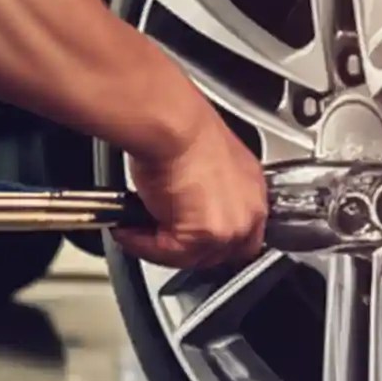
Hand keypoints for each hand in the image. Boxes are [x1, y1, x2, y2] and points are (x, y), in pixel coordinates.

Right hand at [114, 111, 266, 268]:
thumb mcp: (207, 164)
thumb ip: (207, 193)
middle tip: (153, 237)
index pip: (241, 234)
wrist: (172, 124)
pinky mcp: (204, 235)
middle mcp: (248, 211)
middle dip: (183, 250)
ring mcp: (230, 227)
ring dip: (160, 249)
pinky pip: (168, 254)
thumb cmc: (182, 130)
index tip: (183, 238)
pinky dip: (143, 245)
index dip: (209, 241)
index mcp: (253, 189)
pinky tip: (128, 230)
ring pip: (192, 257)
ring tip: (135, 232)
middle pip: (218, 252)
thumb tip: (184, 208)